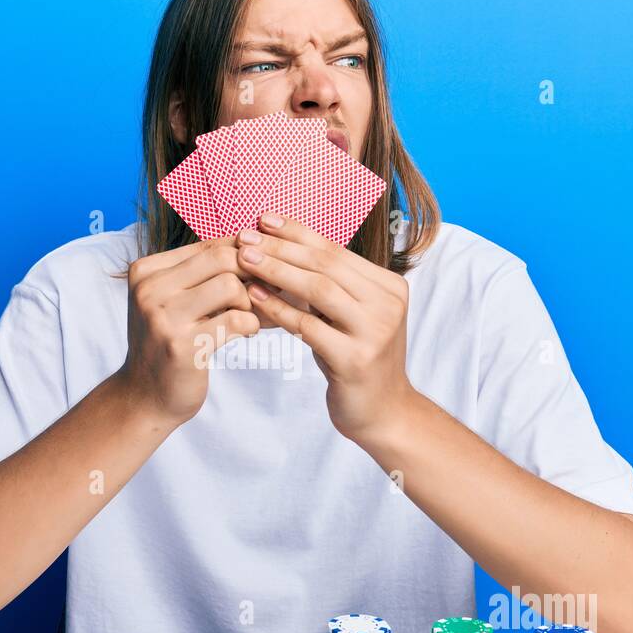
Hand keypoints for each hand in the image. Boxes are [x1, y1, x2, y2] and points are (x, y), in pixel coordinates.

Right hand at [117, 235, 261, 425]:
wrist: (145, 396)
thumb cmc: (168, 342)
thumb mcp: (174, 300)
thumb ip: (203, 273)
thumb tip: (255, 244)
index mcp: (146, 270)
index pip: (209, 246)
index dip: (244, 256)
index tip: (262, 273)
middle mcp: (149, 289)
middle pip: (222, 258)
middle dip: (252, 275)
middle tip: (264, 294)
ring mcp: (162, 318)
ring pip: (230, 286)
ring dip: (250, 303)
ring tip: (247, 317)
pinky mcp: (181, 347)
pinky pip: (236, 321)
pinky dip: (251, 326)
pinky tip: (246, 334)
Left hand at [234, 213, 416, 443]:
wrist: (382, 412)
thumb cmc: (356, 358)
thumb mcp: (349, 316)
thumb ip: (328, 285)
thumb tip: (278, 246)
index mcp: (389, 286)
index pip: (336, 250)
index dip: (297, 232)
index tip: (263, 220)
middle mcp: (388, 304)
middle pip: (326, 264)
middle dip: (281, 247)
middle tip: (245, 237)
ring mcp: (375, 331)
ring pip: (319, 289)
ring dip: (276, 271)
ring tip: (244, 260)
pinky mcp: (356, 359)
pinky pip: (309, 326)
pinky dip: (278, 309)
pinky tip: (254, 297)